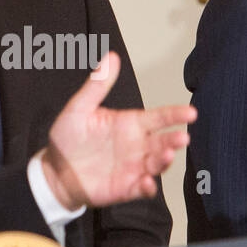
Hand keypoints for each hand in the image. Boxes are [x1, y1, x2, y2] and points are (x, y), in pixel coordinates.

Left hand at [39, 51, 195, 209]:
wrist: (55, 171)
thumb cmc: (68, 139)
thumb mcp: (79, 108)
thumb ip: (97, 85)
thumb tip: (111, 57)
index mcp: (130, 124)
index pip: (159, 117)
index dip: (175, 114)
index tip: (190, 112)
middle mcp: (137, 146)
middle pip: (163, 141)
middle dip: (174, 140)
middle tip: (182, 137)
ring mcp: (133, 168)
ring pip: (157, 164)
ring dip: (165, 161)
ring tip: (167, 156)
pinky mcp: (126, 188)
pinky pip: (142, 189)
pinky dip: (148, 187)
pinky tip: (147, 182)